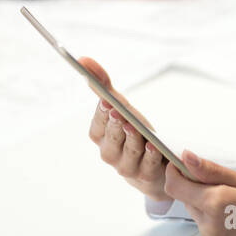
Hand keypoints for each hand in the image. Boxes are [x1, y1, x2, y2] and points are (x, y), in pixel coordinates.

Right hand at [82, 56, 172, 202]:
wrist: (153, 165)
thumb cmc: (133, 131)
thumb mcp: (121, 107)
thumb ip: (103, 86)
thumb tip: (83, 59)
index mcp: (100, 137)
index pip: (97, 125)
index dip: (101, 113)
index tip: (107, 100)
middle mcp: (109, 154)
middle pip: (112, 138)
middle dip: (115, 124)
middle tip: (117, 111)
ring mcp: (126, 167)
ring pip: (129, 151)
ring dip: (132, 139)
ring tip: (135, 127)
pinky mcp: (145, 176)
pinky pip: (147, 166)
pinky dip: (150, 156)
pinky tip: (153, 146)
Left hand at [165, 151, 235, 235]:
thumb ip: (212, 171)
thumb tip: (186, 157)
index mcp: (215, 204)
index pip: (175, 186)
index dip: (176, 175)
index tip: (184, 170)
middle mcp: (208, 229)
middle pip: (190, 203)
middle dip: (203, 196)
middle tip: (233, 197)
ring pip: (201, 223)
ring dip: (213, 217)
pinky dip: (220, 235)